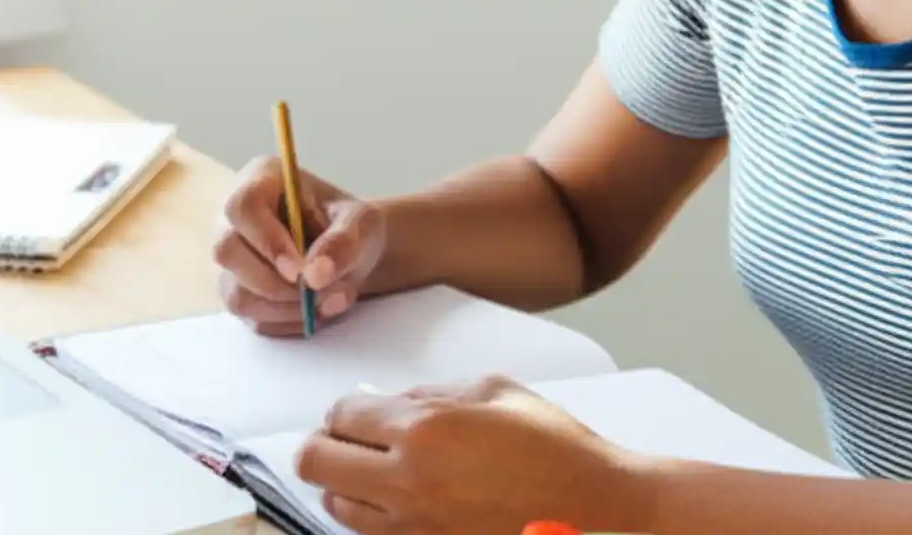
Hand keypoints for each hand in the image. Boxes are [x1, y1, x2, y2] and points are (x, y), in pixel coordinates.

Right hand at [213, 156, 386, 336]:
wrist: (353, 253)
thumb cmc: (352, 227)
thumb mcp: (362, 225)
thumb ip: (343, 243)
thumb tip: (316, 275)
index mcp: (262, 180)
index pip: (243, 207)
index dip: (267, 241)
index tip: (299, 271)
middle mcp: (234, 217)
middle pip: (226, 251)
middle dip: (274, 282)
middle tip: (316, 293)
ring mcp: (232, 257)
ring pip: (236, 292)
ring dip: (285, 307)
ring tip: (327, 302)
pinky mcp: (238, 290)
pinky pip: (251, 316)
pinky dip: (287, 321)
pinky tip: (315, 312)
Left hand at [295, 375, 655, 534]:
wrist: (596, 511)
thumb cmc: (557, 452)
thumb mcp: (494, 391)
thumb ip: (431, 393)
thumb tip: (388, 402)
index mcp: (425, 430)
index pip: (340, 416)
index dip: (343, 410)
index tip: (353, 412)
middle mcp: (407, 481)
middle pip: (315, 463)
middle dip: (324, 444)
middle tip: (344, 439)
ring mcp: (413, 527)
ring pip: (334, 505)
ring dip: (343, 482)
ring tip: (371, 470)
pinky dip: (369, 515)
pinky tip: (395, 499)